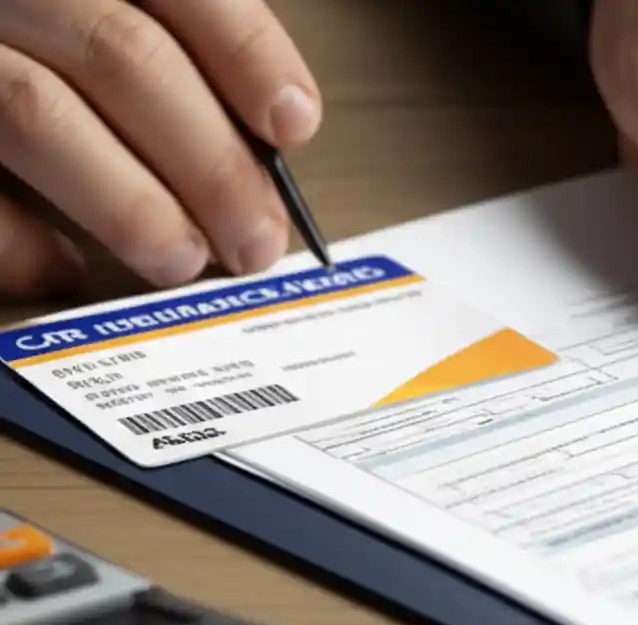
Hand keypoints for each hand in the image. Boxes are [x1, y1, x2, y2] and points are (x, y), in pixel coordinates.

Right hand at [0, 0, 320, 298]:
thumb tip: (264, 143)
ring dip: (129, 203)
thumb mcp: (98, 26)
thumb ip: (168, 60)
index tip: (295, 126)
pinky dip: (19, 240)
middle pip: (123, 55)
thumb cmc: (40, 54)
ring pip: (37, 112)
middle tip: (255, 240)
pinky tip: (65, 270)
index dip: (248, 54)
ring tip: (181, 261)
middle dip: (209, 162)